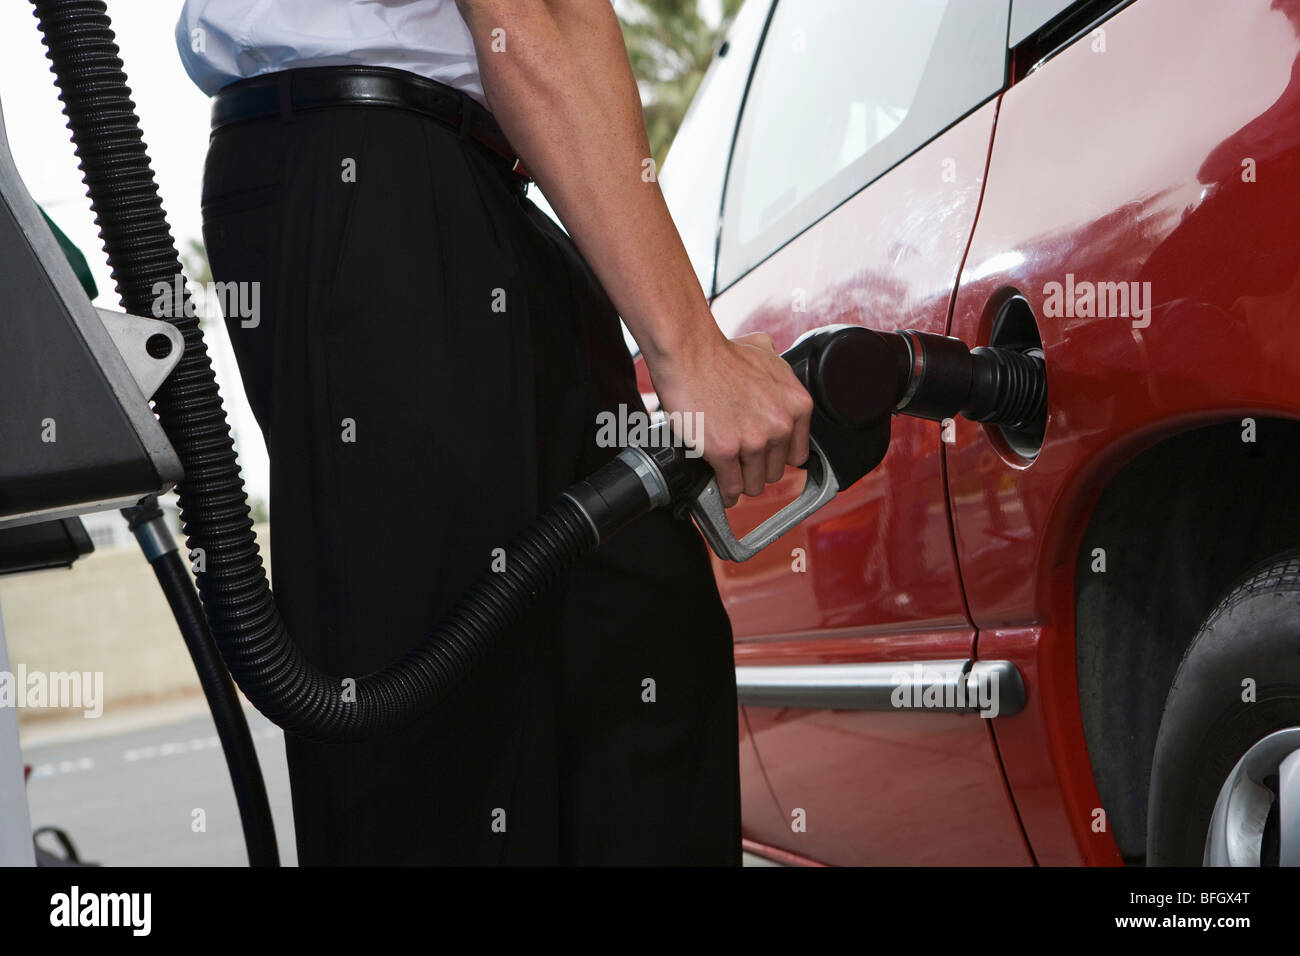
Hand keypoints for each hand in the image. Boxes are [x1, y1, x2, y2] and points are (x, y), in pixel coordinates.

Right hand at [650, 330, 813, 507]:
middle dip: (757, 470)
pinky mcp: (725, 451)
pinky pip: (731, 487)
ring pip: (754, 484)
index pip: (797, 454)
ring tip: (730, 476)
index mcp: (797, 405)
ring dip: (741, 482)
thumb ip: (778, 369)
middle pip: (775, 472)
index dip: (777, 456)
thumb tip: (776, 368)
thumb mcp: (766, 353)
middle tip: (742, 463)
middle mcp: (780, 425)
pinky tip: (720, 488)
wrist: (689, 353)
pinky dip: (724, 491)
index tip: (766, 457)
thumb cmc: (721, 353)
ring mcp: (753, 440)